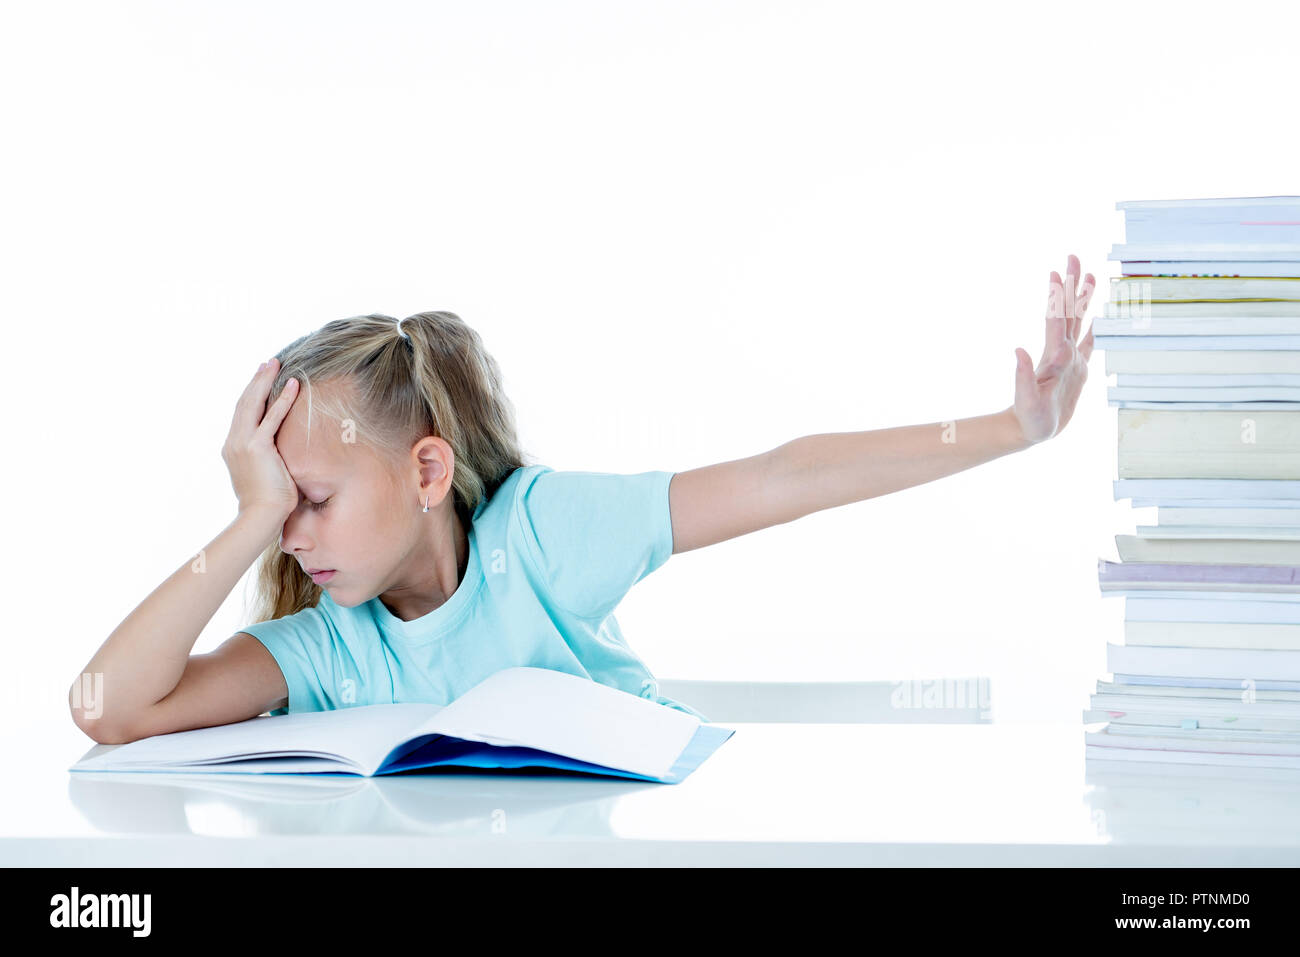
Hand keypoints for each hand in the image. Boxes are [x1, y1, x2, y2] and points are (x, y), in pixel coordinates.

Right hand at [222, 356, 300, 518]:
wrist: (260, 518)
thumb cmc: (267, 505)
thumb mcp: (264, 476)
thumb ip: (268, 461)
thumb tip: (284, 458)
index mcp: (233, 448)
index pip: (242, 414)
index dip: (251, 394)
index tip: (259, 379)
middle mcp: (234, 442)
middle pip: (244, 402)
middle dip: (256, 381)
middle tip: (267, 363)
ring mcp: (243, 443)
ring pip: (253, 403)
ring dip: (265, 381)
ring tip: (276, 364)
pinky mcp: (257, 447)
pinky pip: (273, 417)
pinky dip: (284, 399)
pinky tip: (294, 384)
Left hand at [1012, 253, 1095, 445]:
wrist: (1028, 430)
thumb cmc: (1028, 418)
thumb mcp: (1025, 399)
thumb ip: (1021, 376)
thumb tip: (1016, 350)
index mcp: (1051, 356)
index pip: (1055, 320)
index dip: (1057, 297)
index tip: (1056, 273)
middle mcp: (1059, 352)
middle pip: (1067, 312)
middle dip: (1071, 285)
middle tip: (1073, 257)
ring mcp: (1068, 358)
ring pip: (1078, 322)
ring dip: (1083, 298)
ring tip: (1090, 275)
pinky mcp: (1076, 370)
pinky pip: (1088, 342)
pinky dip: (1095, 327)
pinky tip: (1101, 314)